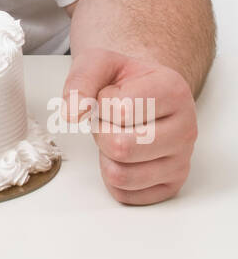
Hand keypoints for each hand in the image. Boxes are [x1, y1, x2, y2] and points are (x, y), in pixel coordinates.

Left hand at [62, 48, 197, 204]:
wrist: (145, 92)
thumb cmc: (124, 80)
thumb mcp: (99, 63)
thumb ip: (81, 82)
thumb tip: (72, 113)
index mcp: (173, 90)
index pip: (119, 110)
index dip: (101, 104)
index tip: (110, 96)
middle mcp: (186, 128)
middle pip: (121, 147)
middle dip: (102, 132)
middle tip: (109, 120)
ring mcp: (182, 160)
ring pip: (122, 175)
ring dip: (106, 156)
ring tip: (117, 135)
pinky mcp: (172, 185)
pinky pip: (126, 194)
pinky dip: (113, 178)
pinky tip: (122, 157)